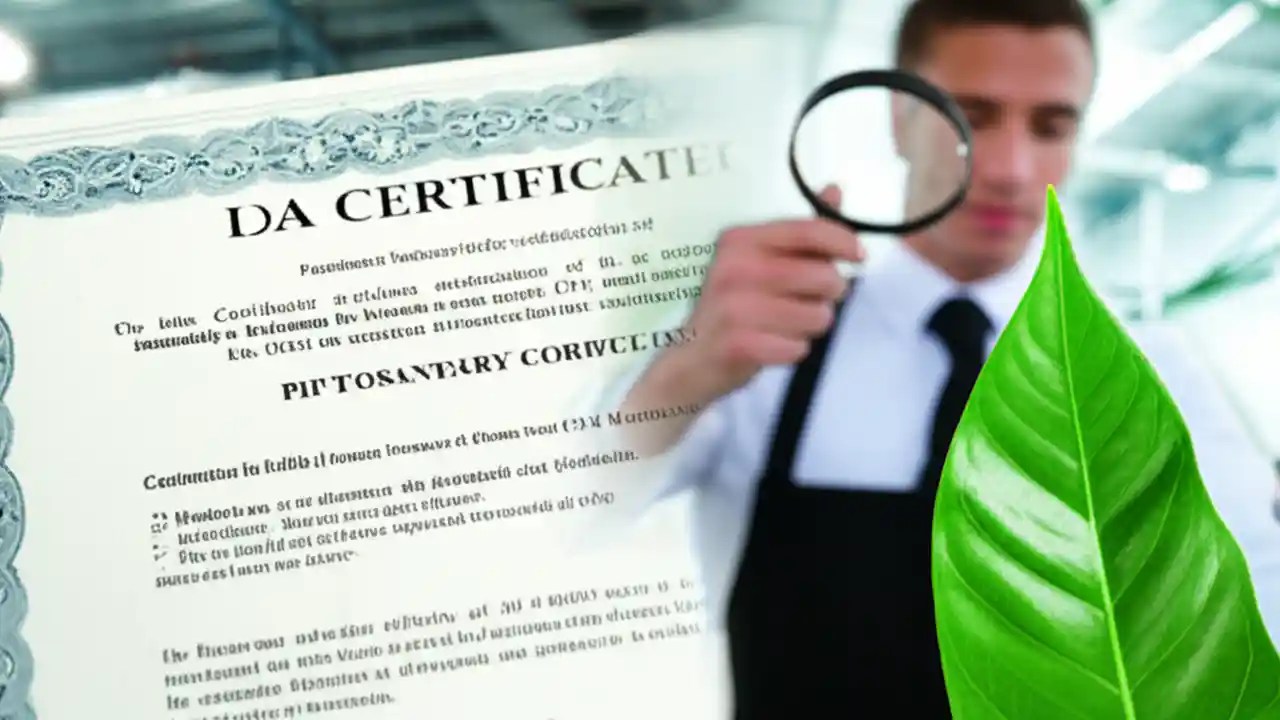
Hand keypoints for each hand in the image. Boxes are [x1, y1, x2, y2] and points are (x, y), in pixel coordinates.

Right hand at [638, 185, 864, 409]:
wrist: (689, 362)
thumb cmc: (732, 308)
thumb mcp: (757, 262)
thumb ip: (799, 231)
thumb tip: (833, 190)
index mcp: (740, 241)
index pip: (808, 231)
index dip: (844, 241)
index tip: (859, 256)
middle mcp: (734, 269)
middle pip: (822, 276)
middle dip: (831, 294)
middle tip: (811, 301)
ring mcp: (735, 307)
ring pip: (816, 315)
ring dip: (812, 325)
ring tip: (786, 326)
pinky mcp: (739, 344)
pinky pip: (798, 347)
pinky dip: (794, 350)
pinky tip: (772, 346)